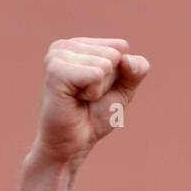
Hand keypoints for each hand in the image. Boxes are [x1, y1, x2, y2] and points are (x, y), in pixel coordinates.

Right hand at [33, 38, 149, 164]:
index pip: (120, 48)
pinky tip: (75, 99)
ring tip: (80, 99)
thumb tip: (129, 57)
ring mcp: (57, 55)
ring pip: (105, 65)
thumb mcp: (121, 92)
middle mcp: (65, 45)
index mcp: (79, 45)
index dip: (118, 77)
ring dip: (99, 90)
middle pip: (113, 55)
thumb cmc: (93, 118)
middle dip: (108, 84)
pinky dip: (92, 93)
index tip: (97, 90)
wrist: (73, 145)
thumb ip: (134, 72)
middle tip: (88, 98)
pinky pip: (95, 75)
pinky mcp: (56, 70)